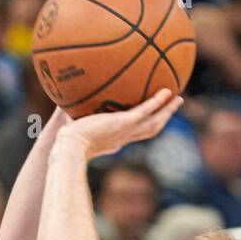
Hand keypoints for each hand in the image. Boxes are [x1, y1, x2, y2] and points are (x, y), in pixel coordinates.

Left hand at [56, 88, 184, 160]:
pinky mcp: (124, 124)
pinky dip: (158, 103)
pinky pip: (146, 111)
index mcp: (114, 140)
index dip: (143, 125)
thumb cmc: (65, 142)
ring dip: (167, 111)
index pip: (133, 133)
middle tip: (172, 106)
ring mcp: (126, 131)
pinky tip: (167, 91)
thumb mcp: (71, 126)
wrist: (69, 148)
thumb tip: (62, 98)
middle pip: (149, 129)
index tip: (148, 117)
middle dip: (162, 118)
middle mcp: (123, 138)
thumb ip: (72, 113)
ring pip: (153, 122)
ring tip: (178, 99)